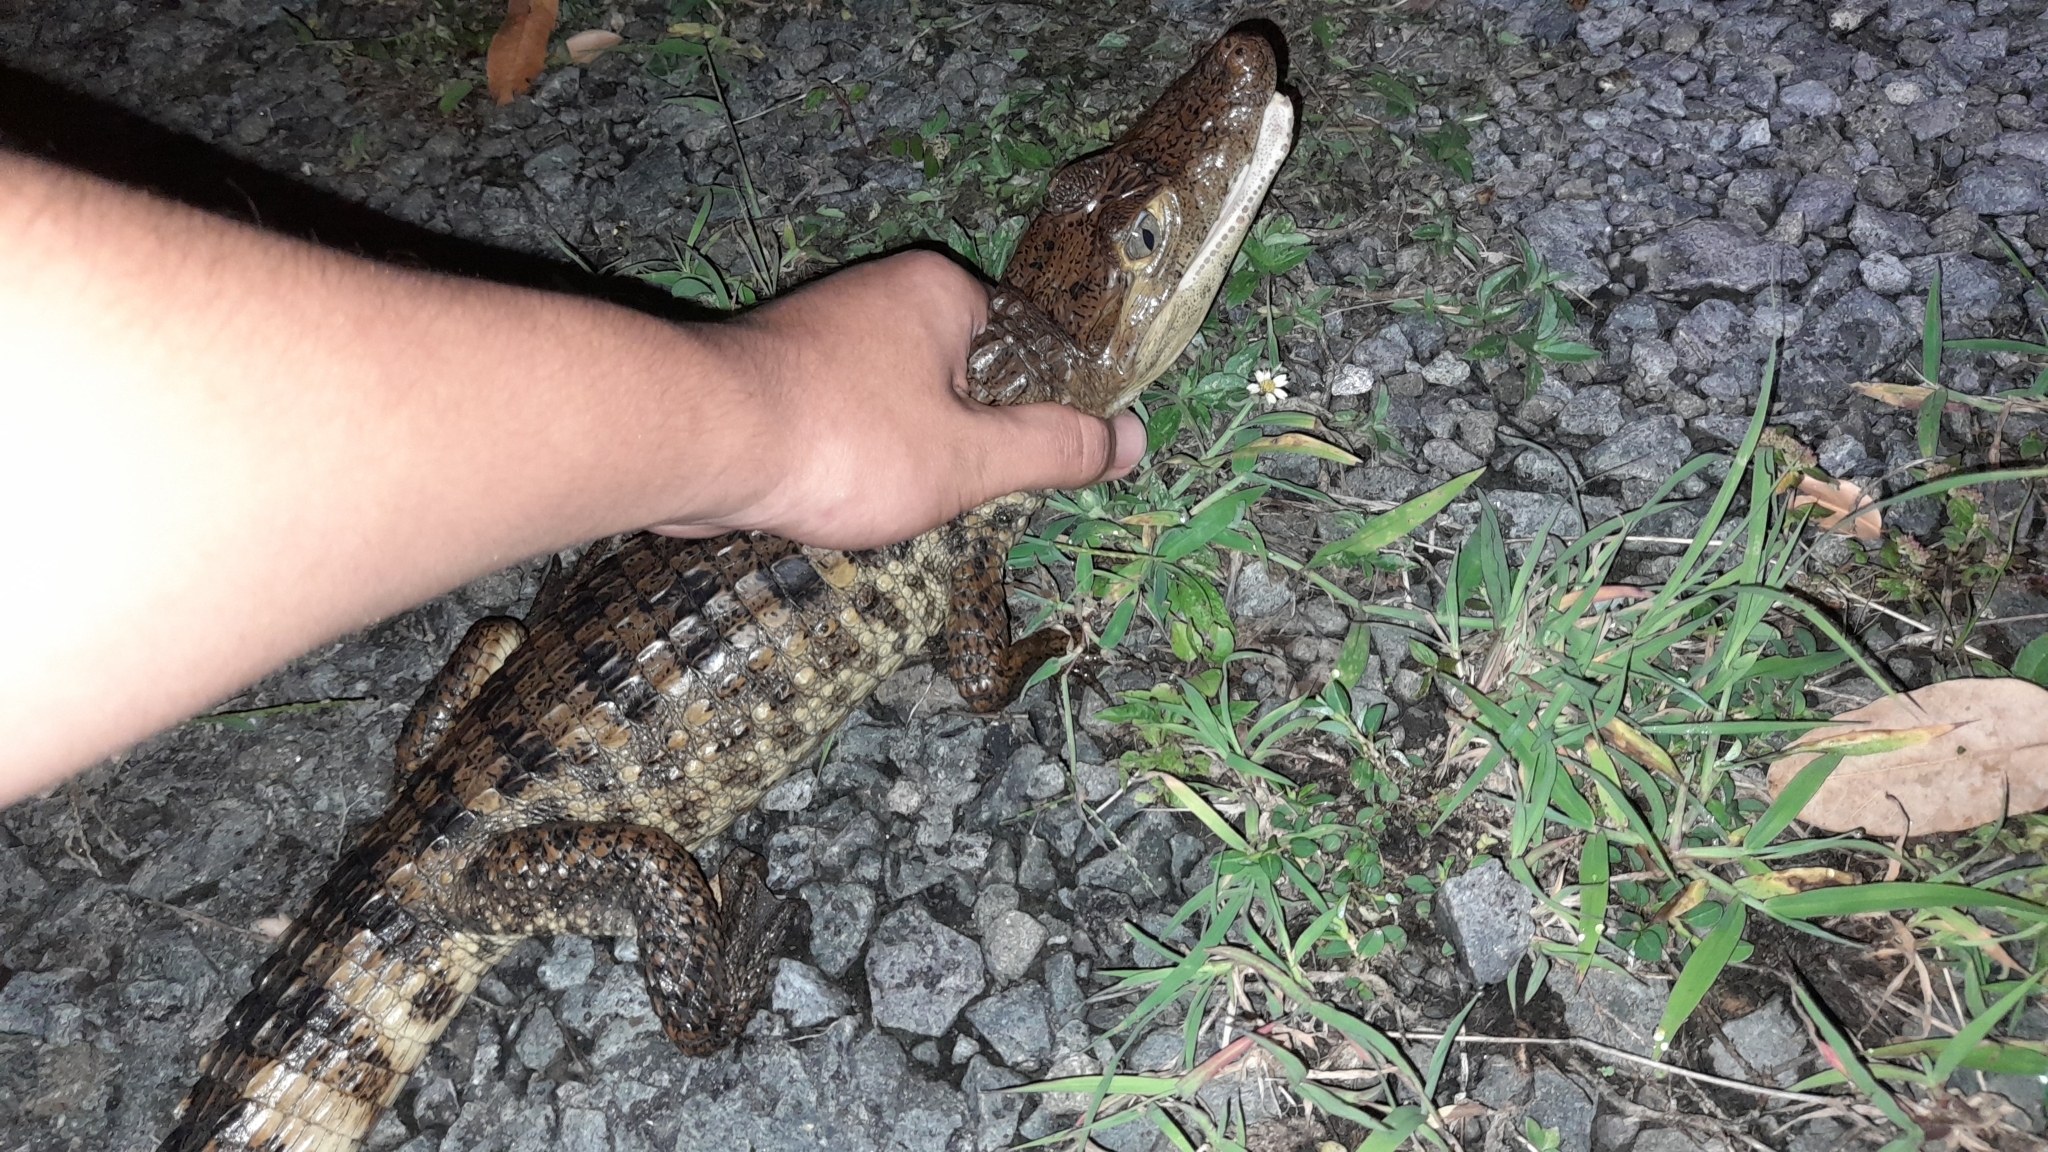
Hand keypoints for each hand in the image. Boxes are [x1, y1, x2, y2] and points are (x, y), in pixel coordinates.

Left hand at [649, 251, 1143, 548]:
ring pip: (896, 406)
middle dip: (955, 442)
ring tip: (878, 492)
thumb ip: (1054, 449)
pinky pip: (841, 420)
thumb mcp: (972, 459)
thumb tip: (1133, 440)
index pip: (1022, 344)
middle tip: (944, 488)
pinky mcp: (775, 374)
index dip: (1029, 410)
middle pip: (959, 379)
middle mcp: (880, 294)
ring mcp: (821, 331)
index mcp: (940, 290)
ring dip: (896, 458)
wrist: (697, 443)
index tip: (1019, 462)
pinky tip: (832, 492)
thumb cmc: (845, 442)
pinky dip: (845, 459)